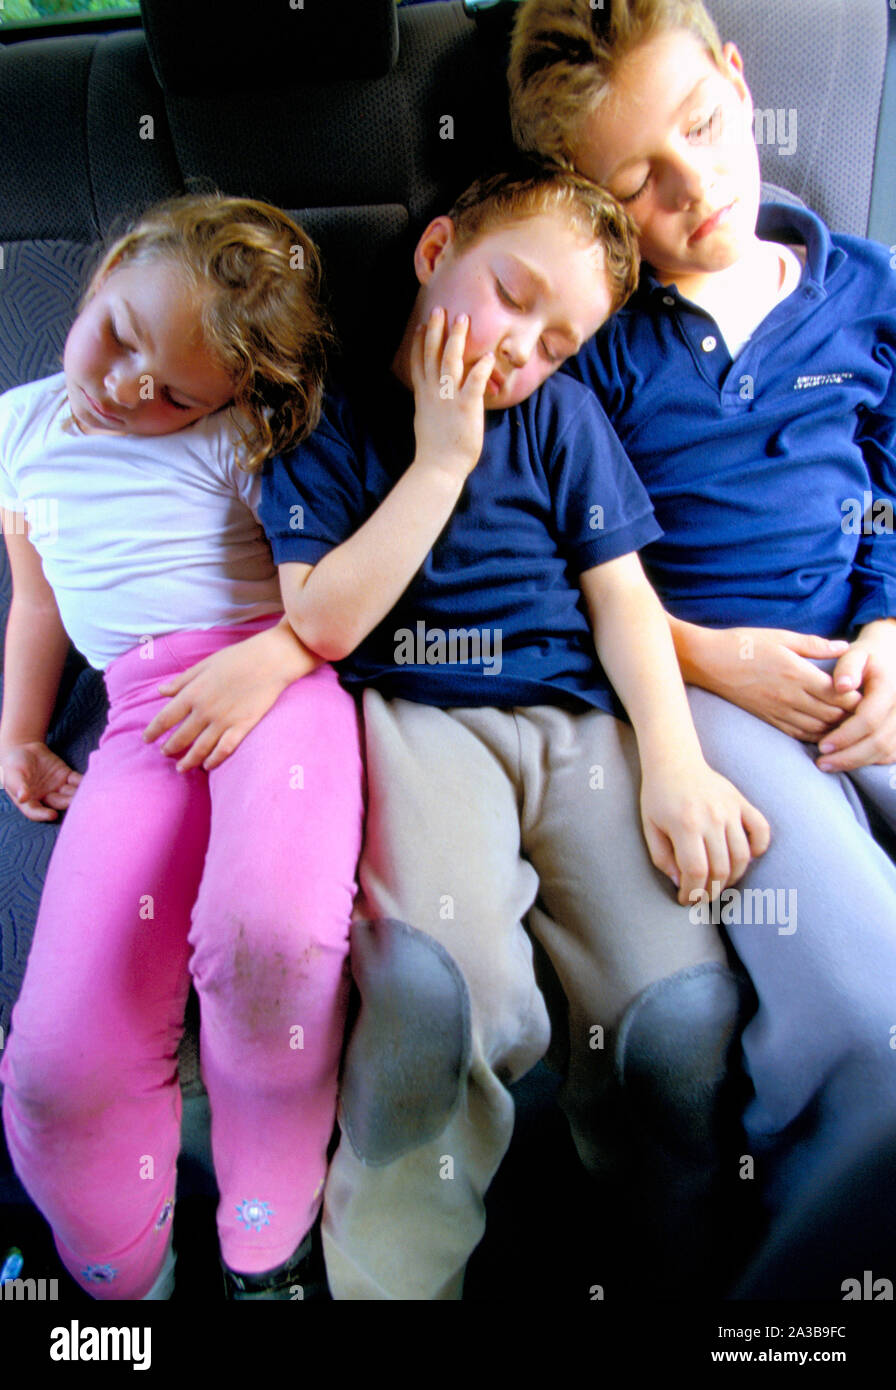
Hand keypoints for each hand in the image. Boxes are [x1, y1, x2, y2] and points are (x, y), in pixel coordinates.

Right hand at [0, 741, 81, 820]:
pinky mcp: (66, 777)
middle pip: (58, 803)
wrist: (25, 749)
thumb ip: (18, 786)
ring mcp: (58, 788)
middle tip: (77, 803)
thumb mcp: (12, 774)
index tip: (52, 815)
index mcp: (29, 801)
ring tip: (89, 793)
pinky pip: (76, 781)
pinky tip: (92, 781)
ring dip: (79, 794)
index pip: (35, 812)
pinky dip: (84, 781)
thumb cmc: (15, 764)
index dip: (43, 815)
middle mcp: (45, 797)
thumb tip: (23, 798)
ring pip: (70, 793)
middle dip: (68, 803)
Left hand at [142, 621, 319, 770]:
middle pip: (181, 736)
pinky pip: (225, 749)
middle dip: (170, 748)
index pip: (165, 718)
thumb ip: (182, 681)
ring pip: (200, 748)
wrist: (271, 659)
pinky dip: (214, 760)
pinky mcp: (243, 726)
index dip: (153, 731)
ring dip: (188, 760)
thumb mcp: (204, 664)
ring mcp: (224, 720)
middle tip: (165, 753)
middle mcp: (205, 710)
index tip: (146, 739)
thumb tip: (160, 692)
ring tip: (181, 768)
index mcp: (193, 693)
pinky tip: (208, 766)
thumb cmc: (237, 657)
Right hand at [410, 307, 493, 479]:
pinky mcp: (465, 407)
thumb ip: (431, 404)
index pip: (418, 363)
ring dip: (456, 339)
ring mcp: (449, 398)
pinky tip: (489, 356)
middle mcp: (434, 393)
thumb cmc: (436, 449)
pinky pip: (474, 382)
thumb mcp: (427, 420)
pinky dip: (481, 368)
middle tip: (440, 309)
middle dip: (436, 330)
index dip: (419, 342)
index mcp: (424, 396)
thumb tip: (433, 398)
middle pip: (432, 354)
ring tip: (462, 320)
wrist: (438, 467)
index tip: (420, 324)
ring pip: (450, 361)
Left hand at [640, 760, 770, 906]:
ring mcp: (730, 809)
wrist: (674, 761)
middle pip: (721, 869)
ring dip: (732, 877)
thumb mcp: (649, 828)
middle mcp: (712, 818)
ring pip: (742, 856)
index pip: (697, 872)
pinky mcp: (742, 802)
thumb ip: (662, 859)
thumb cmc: (658, 797)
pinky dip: (759, 848)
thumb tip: (681, 883)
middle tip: (702, 896)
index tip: (687, 899)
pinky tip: (747, 858)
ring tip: (718, 882)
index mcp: (685, 825)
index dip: (693, 892)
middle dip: (711, 891)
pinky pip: (761, 830)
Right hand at [691, 626, 859, 740]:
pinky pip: (797, 734)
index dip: (854, 696)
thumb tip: (843, 648)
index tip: (861, 690)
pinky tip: (821, 730)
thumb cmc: (743, 644)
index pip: (837, 693)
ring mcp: (777, 711)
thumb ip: (814, 645)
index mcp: (797, 674)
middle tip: (858, 708)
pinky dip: (814, 735)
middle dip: (849, 713)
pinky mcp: (767, 719)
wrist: (708, 661)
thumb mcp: (781, 636)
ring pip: (816, 728)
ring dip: (834, 727)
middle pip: (831, 714)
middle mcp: (789, 697)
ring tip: (844, 720)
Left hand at [816, 620, 895, 770]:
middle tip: (821, 763)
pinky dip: (869, 760)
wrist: (891, 658)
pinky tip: (848, 761)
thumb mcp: (856, 654)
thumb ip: (848, 666)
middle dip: (848, 756)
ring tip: (829, 765)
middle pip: (878, 741)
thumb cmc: (867, 658)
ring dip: (856, 762)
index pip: (869, 720)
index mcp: (890, 688)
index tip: (822, 745)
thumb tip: (842, 686)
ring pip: (885, 752)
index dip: (845, 736)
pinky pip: (891, 754)